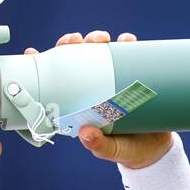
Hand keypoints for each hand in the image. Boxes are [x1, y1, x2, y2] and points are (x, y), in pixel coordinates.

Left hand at [24, 29, 173, 167]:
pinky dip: (127, 43)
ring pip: (101, 51)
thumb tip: (86, 134)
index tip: (33, 52)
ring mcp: (114, 79)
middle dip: (72, 44)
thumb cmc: (126, 150)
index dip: (43, 65)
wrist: (156, 149)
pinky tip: (127, 40)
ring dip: (97, 39)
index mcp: (81, 103)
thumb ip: (98, 144)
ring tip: (101, 39)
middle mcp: (94, 87)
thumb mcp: (110, 150)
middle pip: (77, 58)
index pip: (57, 79)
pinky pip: (130, 55)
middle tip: (76, 41)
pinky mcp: (134, 75)